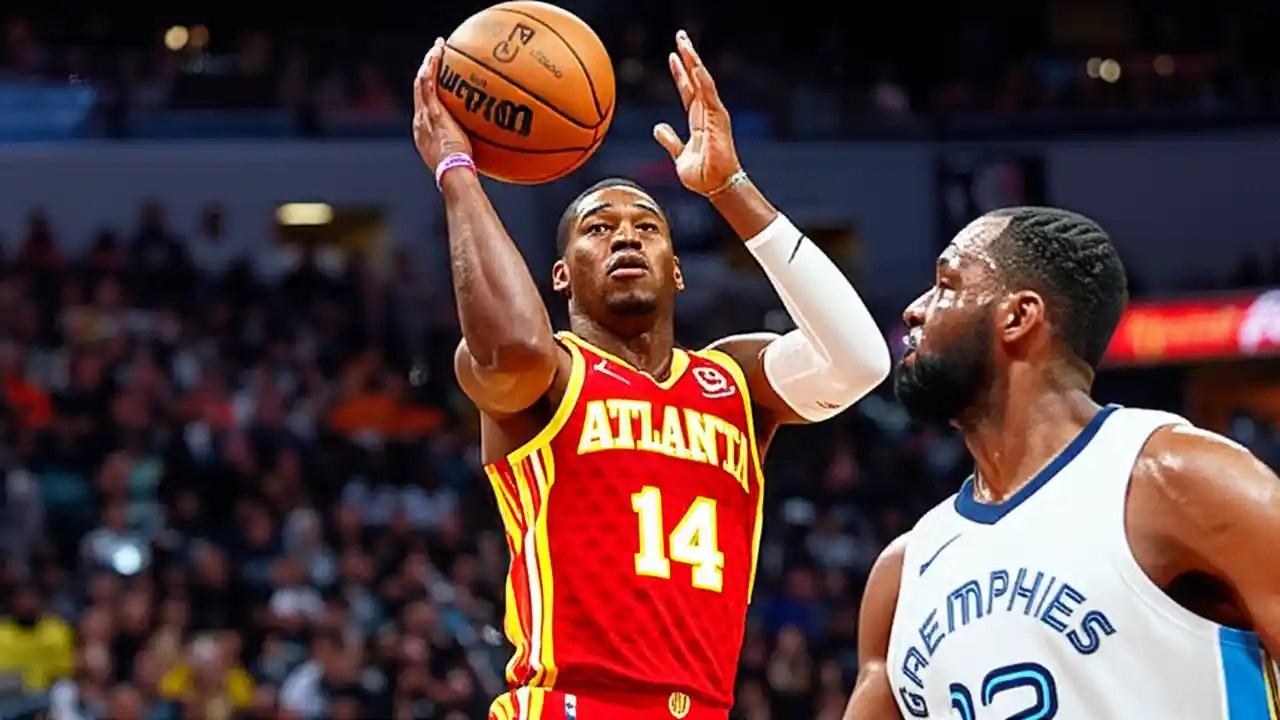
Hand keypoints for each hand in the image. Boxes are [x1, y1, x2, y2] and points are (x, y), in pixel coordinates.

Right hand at [413, 38, 472, 172]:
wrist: (452, 172)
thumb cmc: (461, 172)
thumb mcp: (462, 158)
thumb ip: (469, 150)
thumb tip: (487, 151)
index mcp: (424, 132)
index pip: (424, 106)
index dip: (427, 92)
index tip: (436, 82)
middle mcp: (420, 121)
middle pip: (419, 90)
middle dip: (426, 71)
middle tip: (434, 58)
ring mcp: (424, 115)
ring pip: (421, 82)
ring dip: (428, 63)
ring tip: (437, 48)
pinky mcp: (432, 111)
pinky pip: (428, 81)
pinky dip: (432, 65)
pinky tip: (439, 51)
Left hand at [653, 31, 742, 196]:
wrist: (714, 187)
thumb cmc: (702, 174)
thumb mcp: (678, 155)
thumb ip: (670, 140)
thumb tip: (657, 127)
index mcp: (698, 119)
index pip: (688, 90)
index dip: (680, 73)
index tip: (672, 56)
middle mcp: (707, 113)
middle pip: (696, 79)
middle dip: (688, 57)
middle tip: (681, 36)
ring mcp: (714, 114)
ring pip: (703, 81)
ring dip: (694, 61)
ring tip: (685, 43)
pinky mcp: (718, 120)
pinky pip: (709, 96)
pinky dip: (703, 80)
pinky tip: (695, 66)